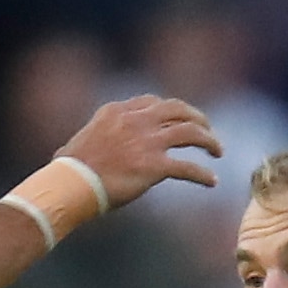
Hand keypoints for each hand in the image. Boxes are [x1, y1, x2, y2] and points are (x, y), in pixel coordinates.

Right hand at [55, 95, 223, 210]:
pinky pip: (188, 168)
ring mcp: (147, 142)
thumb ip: (91, 139)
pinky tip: (212, 182)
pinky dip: (203, 175)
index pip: (153, 102)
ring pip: (191, 132)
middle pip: (178, 110)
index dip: (171, 110)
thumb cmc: (69, 171)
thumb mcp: (79, 140)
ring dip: (209, 140)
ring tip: (218, 151)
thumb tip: (70, 153)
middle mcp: (136, 120)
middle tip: (207, 131)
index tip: (180, 119)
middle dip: (197, 118)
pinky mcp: (155, 167)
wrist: (71, 184)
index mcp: (117, 111)